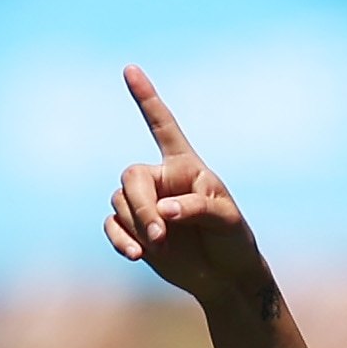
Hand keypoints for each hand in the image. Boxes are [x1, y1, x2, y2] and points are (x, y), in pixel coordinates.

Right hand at [104, 68, 268, 304]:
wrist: (225, 278)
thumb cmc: (233, 242)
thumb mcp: (228, 221)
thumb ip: (198, 208)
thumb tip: (163, 212)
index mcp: (185, 166)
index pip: (163, 126)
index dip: (146, 98)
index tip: (130, 69)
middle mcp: (161, 180)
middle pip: (132, 177)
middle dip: (141, 205)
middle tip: (159, 235)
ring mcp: (145, 205)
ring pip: (121, 203)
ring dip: (136, 225)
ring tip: (159, 247)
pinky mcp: (134, 230)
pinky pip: (113, 225)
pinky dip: (119, 239)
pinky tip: (135, 254)